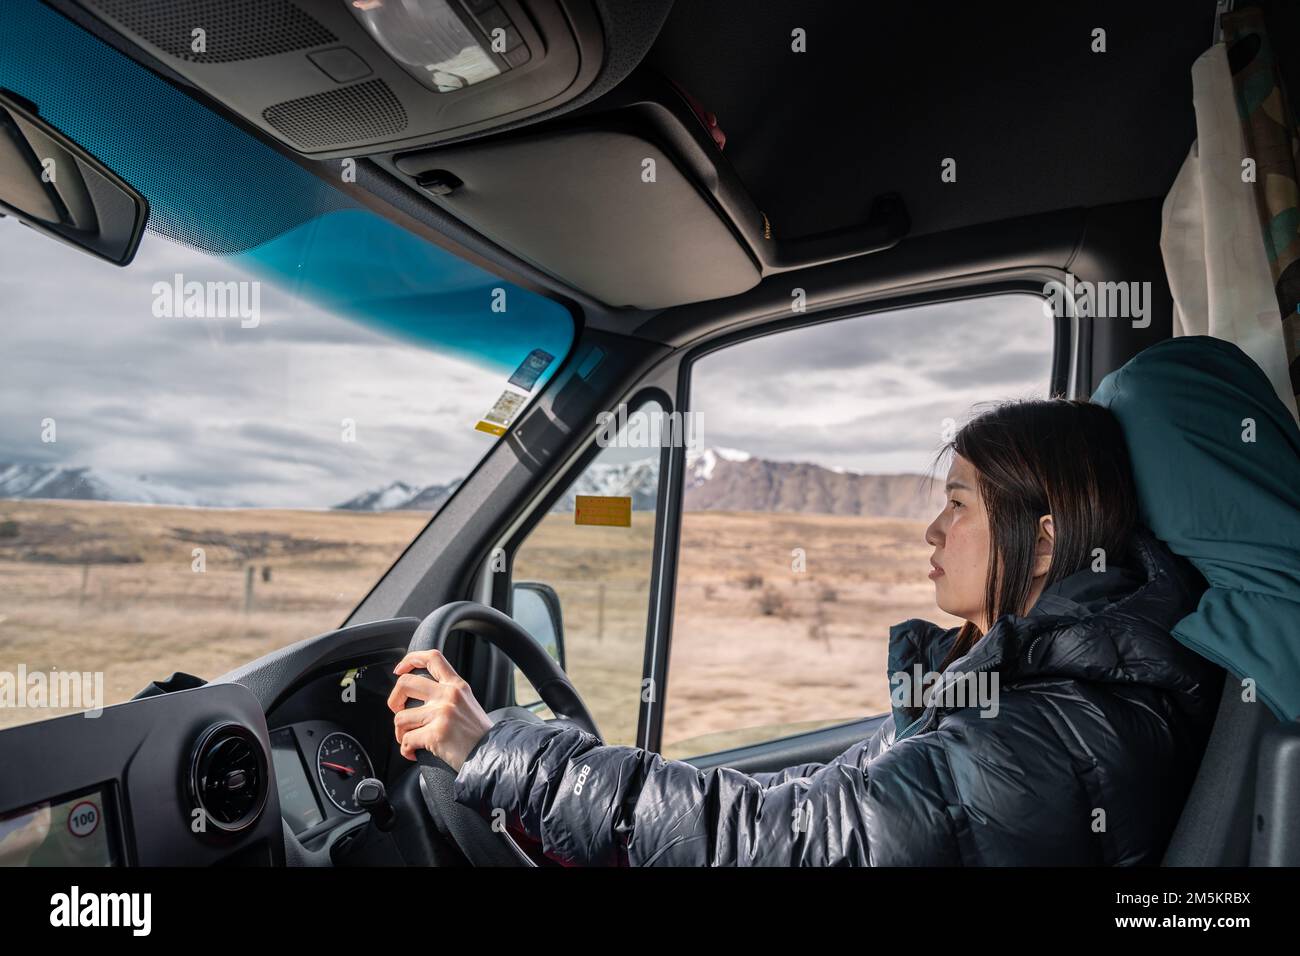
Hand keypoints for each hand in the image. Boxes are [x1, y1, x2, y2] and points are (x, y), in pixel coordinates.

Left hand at [387, 649, 492, 771]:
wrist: (492, 755)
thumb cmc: (479, 735)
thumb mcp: (467, 704)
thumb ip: (447, 696)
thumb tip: (418, 698)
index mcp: (457, 686)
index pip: (432, 657)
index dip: (410, 659)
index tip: (400, 670)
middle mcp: (449, 695)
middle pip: (405, 683)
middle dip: (394, 699)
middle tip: (398, 711)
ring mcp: (442, 713)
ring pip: (400, 717)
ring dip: (400, 733)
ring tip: (410, 740)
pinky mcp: (436, 734)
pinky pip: (406, 740)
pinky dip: (406, 750)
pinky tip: (414, 754)